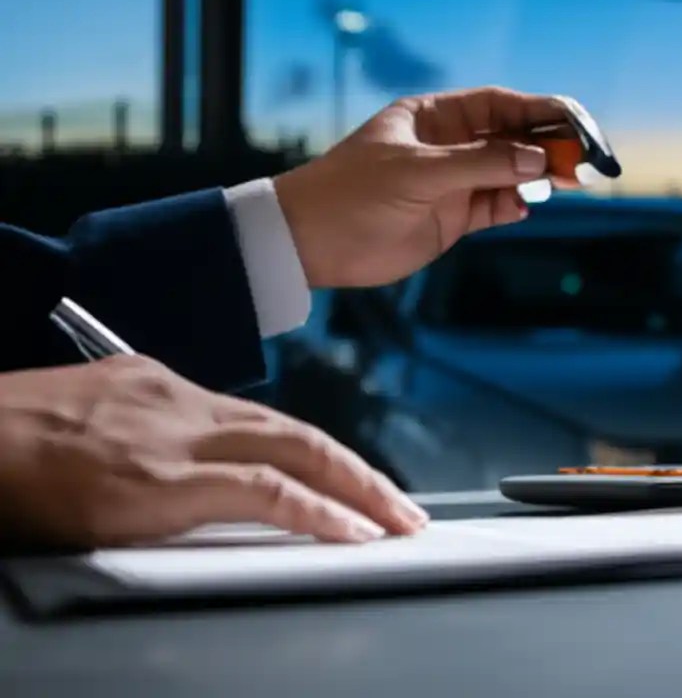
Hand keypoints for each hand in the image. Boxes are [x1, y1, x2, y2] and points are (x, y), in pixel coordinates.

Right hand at [0, 355, 426, 548]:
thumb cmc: (4, 440)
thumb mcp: (88, 421)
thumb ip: (144, 438)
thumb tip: (171, 469)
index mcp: (163, 388)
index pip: (264, 421)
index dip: (318, 454)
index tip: (352, 481)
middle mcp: (181, 401)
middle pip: (296, 432)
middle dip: (358, 472)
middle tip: (402, 506)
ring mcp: (174, 437)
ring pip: (297, 453)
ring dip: (358, 492)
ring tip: (397, 524)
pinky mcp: (160, 480)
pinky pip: (265, 492)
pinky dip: (318, 511)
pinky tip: (351, 533)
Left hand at [274, 86, 576, 287]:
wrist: (312, 244)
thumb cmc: (352, 194)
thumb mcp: (418, 172)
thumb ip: (479, 164)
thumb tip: (536, 159)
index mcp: (433, 117)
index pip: (497, 105)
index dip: (538, 111)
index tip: (573, 121)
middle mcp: (446, 146)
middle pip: (510, 138)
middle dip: (547, 145)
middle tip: (584, 157)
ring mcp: (451, 183)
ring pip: (509, 173)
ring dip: (539, 176)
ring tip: (571, 181)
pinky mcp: (451, 218)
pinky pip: (496, 205)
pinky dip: (515, 205)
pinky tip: (528, 205)